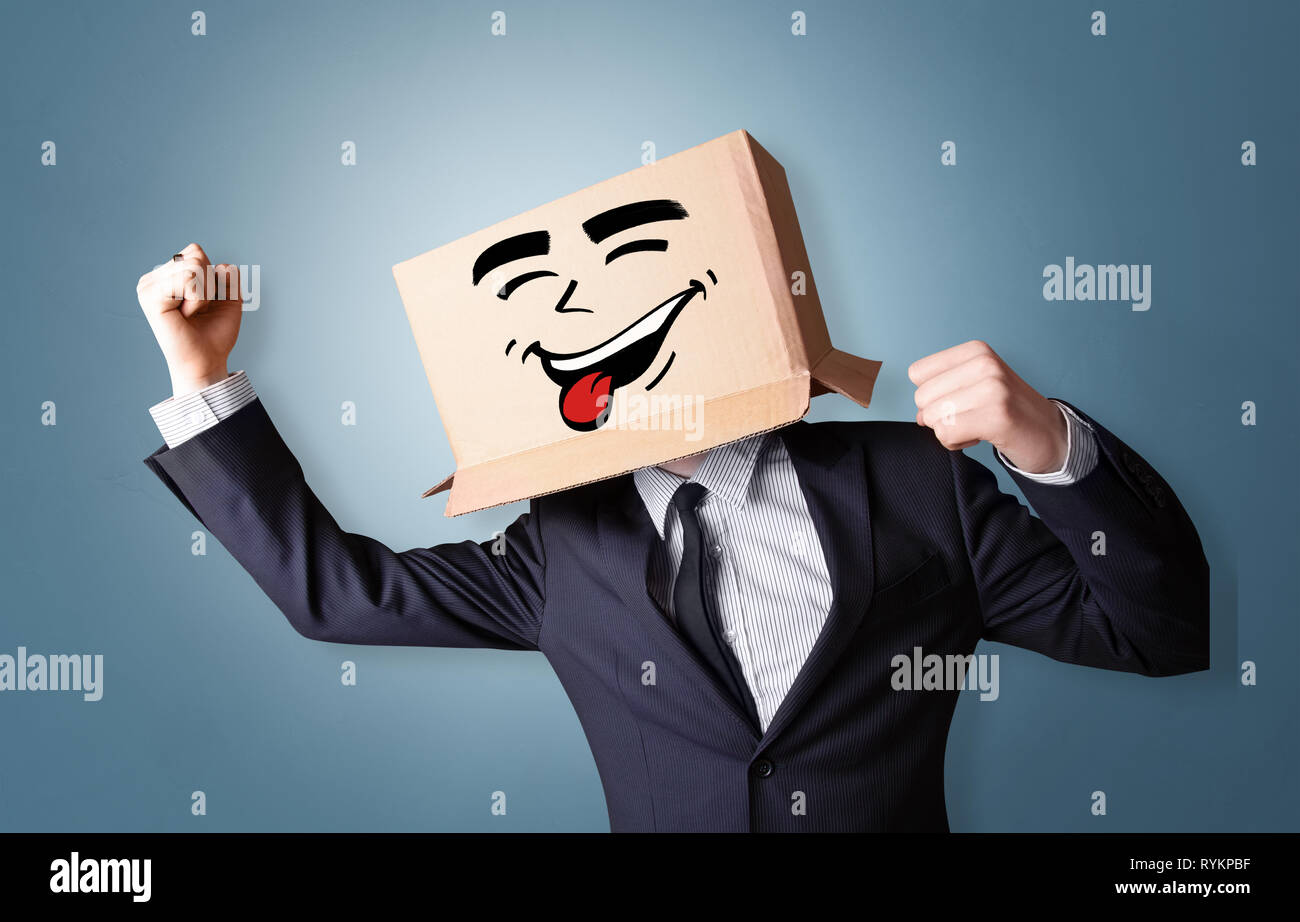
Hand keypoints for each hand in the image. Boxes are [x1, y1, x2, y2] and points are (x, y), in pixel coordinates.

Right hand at [137, 243, 241, 397]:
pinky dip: (198, 299)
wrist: (207, 360)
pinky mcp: (150, 297)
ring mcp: (149, 287)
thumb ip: (228, 276)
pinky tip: (186, 315)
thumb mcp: (229, 298)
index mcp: (166, 275)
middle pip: (196, 257)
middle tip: (197, 311)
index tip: (202, 303)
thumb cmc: (214, 333)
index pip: (195, 252)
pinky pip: (188, 279)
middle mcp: (153, 278)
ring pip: (194, 267)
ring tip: (191, 314)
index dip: (211, 278)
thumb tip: (223, 265)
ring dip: (204, 294)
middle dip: (208, 286)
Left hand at [908, 340, 1067, 473]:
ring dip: (948, 431)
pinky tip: (980, 437)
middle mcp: (984, 363)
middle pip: (922, 397)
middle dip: (939, 416)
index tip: (960, 401)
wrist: (1051, 434)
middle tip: (970, 418)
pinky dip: (955, 443)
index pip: (917, 373)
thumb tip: (918, 416)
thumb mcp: (975, 388)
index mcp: (976, 351)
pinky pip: (946, 433)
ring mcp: (992, 388)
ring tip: (977, 427)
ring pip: (932, 416)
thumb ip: (941, 393)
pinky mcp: (996, 416)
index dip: (931, 395)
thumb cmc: (1007, 411)